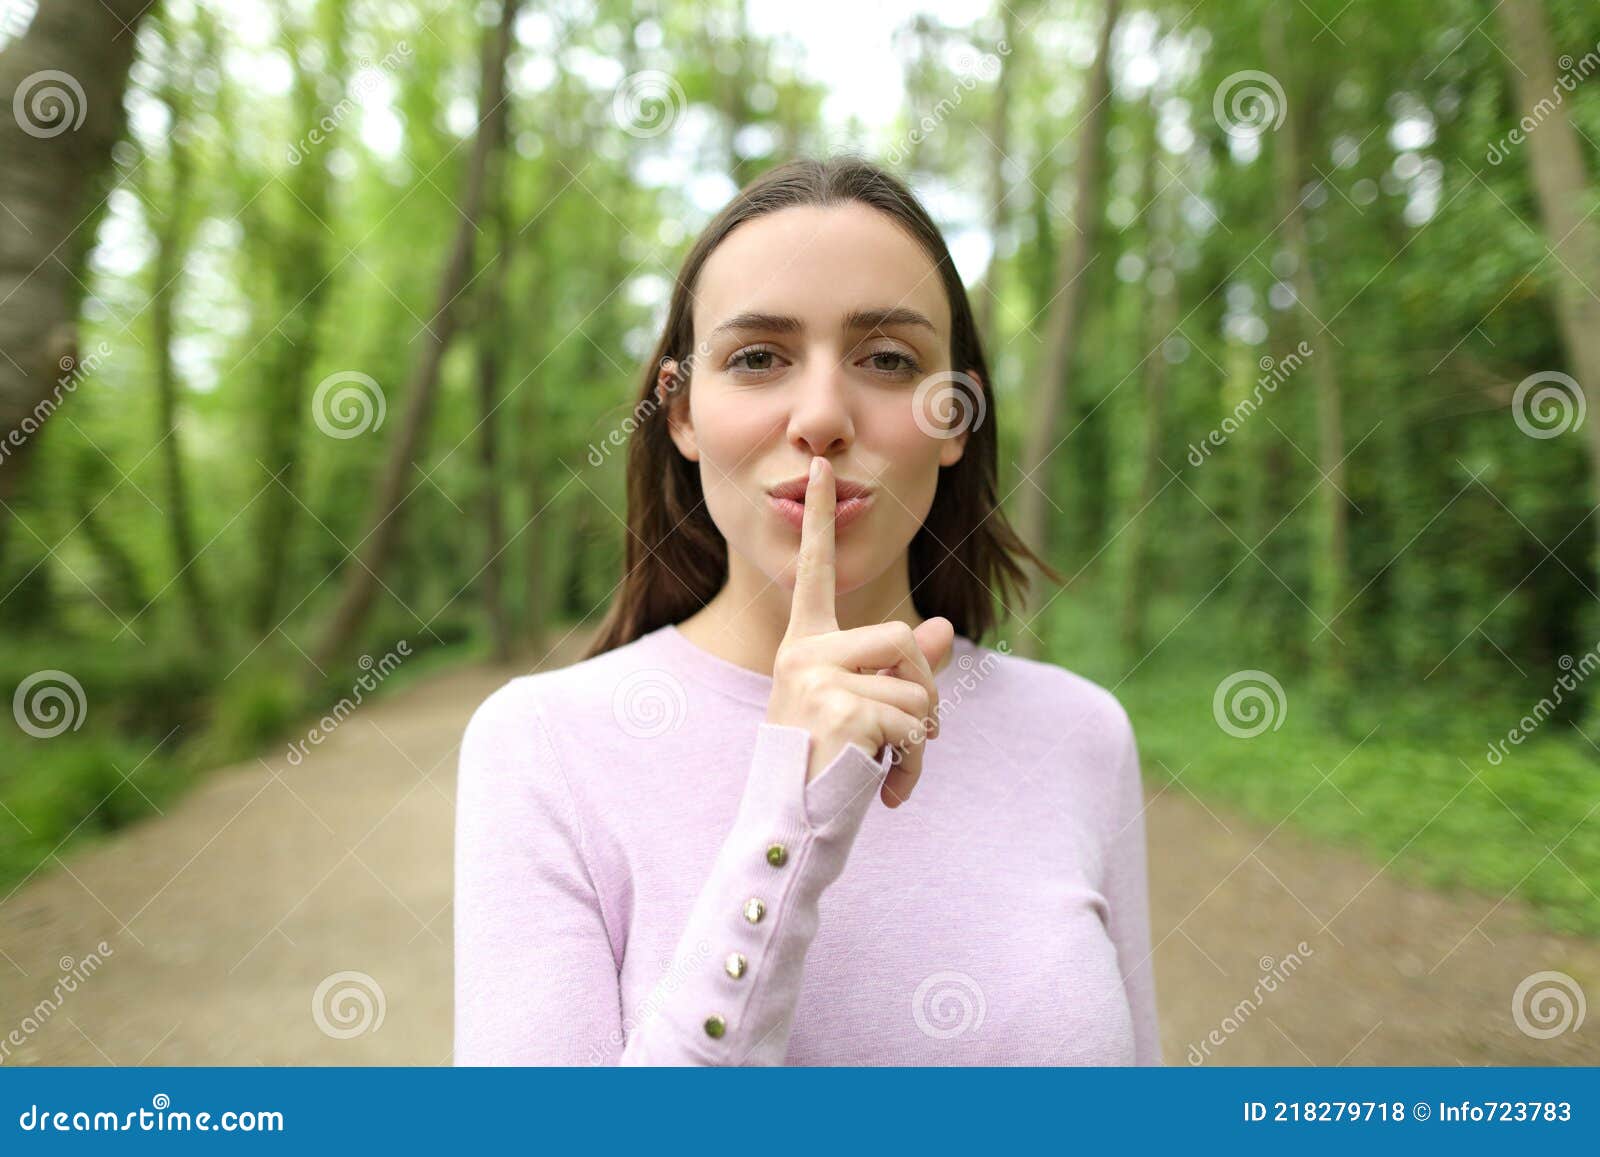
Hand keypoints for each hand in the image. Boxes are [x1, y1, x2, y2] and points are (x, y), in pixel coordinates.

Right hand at [764, 455, 954, 807]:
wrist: (792, 832)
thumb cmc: (825, 772)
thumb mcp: (865, 713)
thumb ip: (904, 670)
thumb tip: (946, 630)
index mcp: (803, 647)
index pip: (812, 572)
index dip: (817, 518)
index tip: (820, 466)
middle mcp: (803, 654)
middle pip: (902, 639)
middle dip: (924, 693)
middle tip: (910, 739)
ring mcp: (818, 679)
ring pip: (916, 687)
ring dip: (922, 738)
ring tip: (890, 772)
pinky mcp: (842, 708)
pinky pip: (914, 722)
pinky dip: (916, 763)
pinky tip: (889, 792)